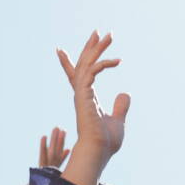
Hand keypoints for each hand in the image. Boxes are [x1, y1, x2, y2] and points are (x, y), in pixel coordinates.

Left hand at [0, 127, 71, 184]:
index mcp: (38, 178)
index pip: (45, 161)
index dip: (49, 150)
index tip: (53, 140)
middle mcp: (45, 176)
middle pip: (52, 155)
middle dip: (57, 142)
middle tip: (59, 128)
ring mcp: (48, 177)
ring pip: (53, 155)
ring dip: (57, 142)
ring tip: (60, 129)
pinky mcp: (48, 179)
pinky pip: (49, 162)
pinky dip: (50, 152)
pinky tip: (55, 143)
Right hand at [57, 32, 128, 160]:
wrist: (98, 151)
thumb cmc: (105, 141)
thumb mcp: (117, 120)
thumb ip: (120, 107)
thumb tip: (125, 93)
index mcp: (86, 99)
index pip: (77, 76)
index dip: (68, 63)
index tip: (59, 50)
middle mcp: (81, 94)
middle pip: (82, 64)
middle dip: (89, 48)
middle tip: (98, 32)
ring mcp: (81, 94)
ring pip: (86, 64)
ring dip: (97, 48)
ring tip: (108, 36)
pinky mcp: (84, 95)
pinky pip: (91, 73)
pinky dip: (102, 64)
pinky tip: (116, 60)